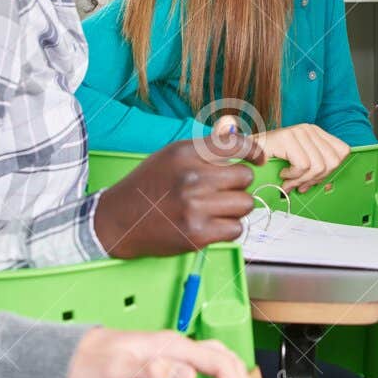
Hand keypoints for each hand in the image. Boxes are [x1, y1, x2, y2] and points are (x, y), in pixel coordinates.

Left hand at [66, 328, 252, 377]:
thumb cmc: (92, 361)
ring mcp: (174, 354)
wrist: (75, 354)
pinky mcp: (169, 364)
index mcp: (172, 346)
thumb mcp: (120, 369)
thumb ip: (154, 371)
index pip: (219, 362)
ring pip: (220, 362)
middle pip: (226, 359)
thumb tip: (188, 376)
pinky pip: (206, 369)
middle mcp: (177, 347)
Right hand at [92, 129, 263, 258]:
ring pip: (245, 204)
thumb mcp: (171, 156)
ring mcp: (196, 207)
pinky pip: (236, 229)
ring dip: (235, 208)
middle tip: (221, 191)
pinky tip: (211, 224)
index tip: (258, 159)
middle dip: (238, 185)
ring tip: (215, 209)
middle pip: (245, 177)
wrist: (119, 220)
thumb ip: (205, 150)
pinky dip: (228, 228)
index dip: (253, 151)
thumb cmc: (147, 186)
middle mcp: (192, 178)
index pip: (235, 145)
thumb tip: (239, 144)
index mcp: (185, 153)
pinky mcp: (198, 234)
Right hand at [253, 123, 349, 191]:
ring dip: (301, 180)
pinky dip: (293, 176)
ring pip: (318, 166)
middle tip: (298, 183)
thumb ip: (315, 172)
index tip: (311, 180)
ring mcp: (298, 131)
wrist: (241, 157)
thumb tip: (328, 185)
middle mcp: (309, 128)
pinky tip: (282, 174)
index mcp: (316, 133)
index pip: (342, 152)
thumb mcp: (299, 167)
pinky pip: (303, 166)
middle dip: (315, 179)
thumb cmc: (269, 164)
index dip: (329, 171)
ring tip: (288, 180)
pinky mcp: (287, 137)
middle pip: (332, 162)